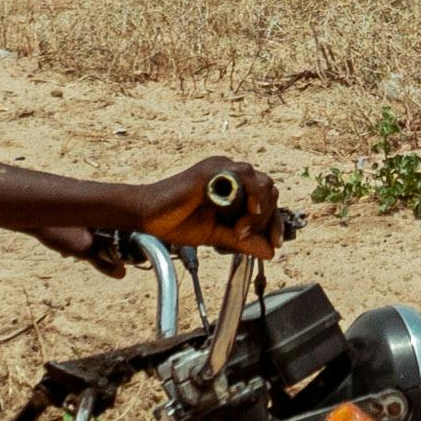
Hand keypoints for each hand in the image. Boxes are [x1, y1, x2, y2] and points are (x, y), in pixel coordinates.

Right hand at [149, 155, 289, 259]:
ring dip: (258, 211)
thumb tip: (270, 252)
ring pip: (262, 183)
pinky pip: (243, 176)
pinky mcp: (210, 171)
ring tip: (239, 230)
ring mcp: (221, 168)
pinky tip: (241, 217)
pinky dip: (250, 197)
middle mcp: (230, 172)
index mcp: (233, 185)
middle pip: (269, 189)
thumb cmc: (176, 221)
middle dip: (267, 218)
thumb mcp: (217, 236)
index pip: (267, 198)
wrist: (146, 217)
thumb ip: (243, 242)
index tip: (274, 243)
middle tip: (245, 237)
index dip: (274, 221)